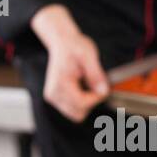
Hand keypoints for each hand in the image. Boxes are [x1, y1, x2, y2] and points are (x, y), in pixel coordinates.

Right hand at [31, 4, 110, 121]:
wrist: (62, 42)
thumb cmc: (74, 46)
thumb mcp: (89, 55)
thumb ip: (96, 74)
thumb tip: (103, 91)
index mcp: (60, 83)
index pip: (82, 104)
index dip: (96, 98)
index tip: (102, 86)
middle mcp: (53, 93)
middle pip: (79, 113)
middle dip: (91, 102)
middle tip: (94, 85)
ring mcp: (52, 97)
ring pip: (76, 114)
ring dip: (86, 103)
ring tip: (86, 85)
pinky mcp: (54, 98)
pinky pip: (72, 110)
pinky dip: (80, 102)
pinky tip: (81, 87)